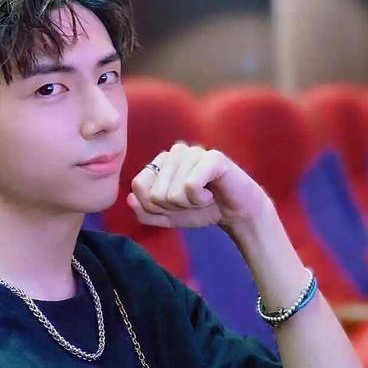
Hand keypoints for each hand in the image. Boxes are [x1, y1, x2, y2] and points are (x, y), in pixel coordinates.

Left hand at [127, 141, 273, 231]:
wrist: (236, 213)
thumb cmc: (202, 210)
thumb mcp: (168, 216)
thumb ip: (145, 212)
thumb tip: (130, 198)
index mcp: (162, 160)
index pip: (139, 186)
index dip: (155, 205)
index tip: (175, 203)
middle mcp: (176, 151)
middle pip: (155, 193)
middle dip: (174, 207)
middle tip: (192, 201)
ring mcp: (195, 152)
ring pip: (172, 193)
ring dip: (189, 205)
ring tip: (203, 197)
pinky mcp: (213, 158)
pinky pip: (191, 187)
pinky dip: (200, 200)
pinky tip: (211, 194)